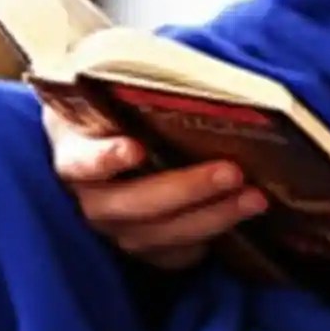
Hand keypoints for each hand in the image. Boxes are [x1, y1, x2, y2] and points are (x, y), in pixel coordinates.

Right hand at [42, 106, 267, 269]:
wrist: (110, 139)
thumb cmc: (118, 110)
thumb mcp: (116, 93)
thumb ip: (138, 87)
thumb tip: (198, 75)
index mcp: (74, 153)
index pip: (80, 161)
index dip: (104, 158)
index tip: (135, 148)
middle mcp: (90, 199)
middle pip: (132, 204)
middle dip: (186, 189)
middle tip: (232, 172)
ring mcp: (116, 229)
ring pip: (160, 234)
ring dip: (212, 216)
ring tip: (255, 197)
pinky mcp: (143, 248)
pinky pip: (175, 255)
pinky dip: (209, 238)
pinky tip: (242, 220)